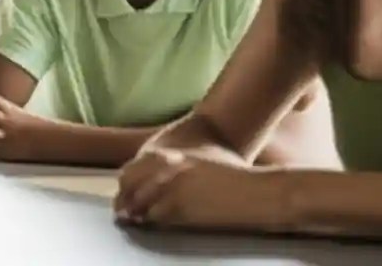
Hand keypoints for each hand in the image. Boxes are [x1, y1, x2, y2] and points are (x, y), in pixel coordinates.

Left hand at [114, 148, 286, 232]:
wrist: (258, 192)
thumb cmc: (236, 178)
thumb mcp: (201, 162)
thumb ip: (175, 168)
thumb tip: (156, 183)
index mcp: (169, 155)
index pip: (131, 170)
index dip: (125, 186)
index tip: (123, 196)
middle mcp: (165, 168)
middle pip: (128, 186)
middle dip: (125, 200)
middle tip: (123, 213)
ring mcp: (170, 187)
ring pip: (138, 203)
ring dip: (135, 213)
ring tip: (133, 221)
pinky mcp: (180, 206)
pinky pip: (155, 217)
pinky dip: (152, 223)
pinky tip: (151, 226)